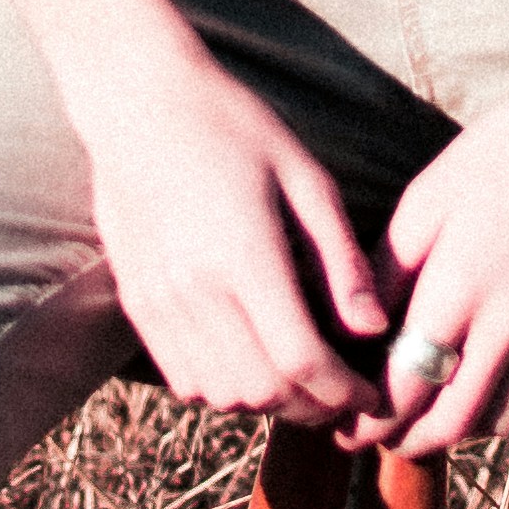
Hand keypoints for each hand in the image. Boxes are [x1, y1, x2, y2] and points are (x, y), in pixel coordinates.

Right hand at [85, 50, 390, 424]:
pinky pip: (184, 379)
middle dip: (313, 406)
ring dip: (269, 401)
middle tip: (344, 393)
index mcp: (243, 255)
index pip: (300, 359)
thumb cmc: (232, 126)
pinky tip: (251, 360)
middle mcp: (194, 289)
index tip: (371, 393)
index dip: (343, 391)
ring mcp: (158, 301)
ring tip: (301, 380)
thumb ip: (340, 258)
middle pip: (263, 391)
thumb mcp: (305, 177)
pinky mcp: (137, 303)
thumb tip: (373, 328)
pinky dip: (225, 389)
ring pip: (222, 395)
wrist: (135, 102)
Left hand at [359, 45, 508, 458]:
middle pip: (452, 423)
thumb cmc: (502, 153)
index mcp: (458, 290)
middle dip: (407, 442)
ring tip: (431, 421)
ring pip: (503, 420)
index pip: (404, 389)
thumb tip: (353, 333)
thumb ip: (386, 273)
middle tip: (381, 440)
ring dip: (460, 432)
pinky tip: (493, 399)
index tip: (346, 429)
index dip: (369, 421)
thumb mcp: (425, 202)